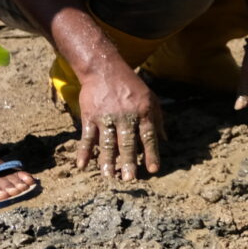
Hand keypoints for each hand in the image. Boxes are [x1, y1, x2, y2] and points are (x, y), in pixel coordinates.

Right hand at [74, 57, 165, 181]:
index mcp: (142, 113)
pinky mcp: (90, 117)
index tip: (154, 169)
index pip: (149, 137)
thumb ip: (158, 119)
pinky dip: (84, 151)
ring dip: (107, 161)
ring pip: (107, 143)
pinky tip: (82, 165)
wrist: (104, 69)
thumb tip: (165, 140)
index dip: (152, 153)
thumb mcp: (151, 98)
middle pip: (128, 143)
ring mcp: (106, 117)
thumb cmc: (131, 85)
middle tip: (130, 179)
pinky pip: (86, 137)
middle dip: (129, 161)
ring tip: (109, 176)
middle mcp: (125, 117)